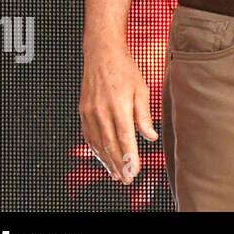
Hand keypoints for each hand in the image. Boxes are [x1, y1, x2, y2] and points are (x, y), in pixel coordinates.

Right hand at [79, 40, 157, 185]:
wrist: (102, 55)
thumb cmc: (124, 70)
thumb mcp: (141, 90)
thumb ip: (144, 116)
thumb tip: (150, 137)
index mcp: (119, 106)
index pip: (125, 139)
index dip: (129, 157)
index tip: (134, 171)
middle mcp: (101, 112)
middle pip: (110, 145)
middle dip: (119, 164)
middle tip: (126, 179)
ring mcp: (89, 113)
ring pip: (98, 143)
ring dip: (106, 161)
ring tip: (115, 174)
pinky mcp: (83, 112)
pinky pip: (88, 136)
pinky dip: (96, 149)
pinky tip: (102, 157)